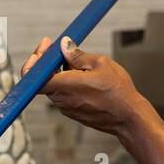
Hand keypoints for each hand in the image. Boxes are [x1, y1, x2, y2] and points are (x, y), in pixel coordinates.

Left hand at [21, 36, 147, 138]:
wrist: (130, 118)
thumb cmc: (118, 92)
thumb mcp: (100, 64)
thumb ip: (77, 55)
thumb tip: (64, 45)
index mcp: (65, 86)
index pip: (33, 76)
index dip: (35, 59)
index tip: (45, 46)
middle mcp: (62, 100)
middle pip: (43, 78)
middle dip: (49, 61)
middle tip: (62, 48)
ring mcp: (66, 108)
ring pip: (55, 85)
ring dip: (61, 72)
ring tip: (80, 63)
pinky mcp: (72, 112)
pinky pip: (64, 94)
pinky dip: (68, 83)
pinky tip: (84, 76)